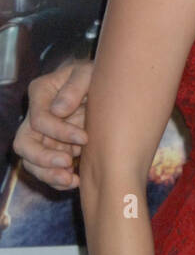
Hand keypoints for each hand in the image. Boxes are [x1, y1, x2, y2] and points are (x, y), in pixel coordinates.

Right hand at [13, 60, 92, 188]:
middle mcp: (36, 116)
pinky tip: (75, 182)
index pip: (39, 119)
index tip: (84, 138)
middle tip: (67, 164)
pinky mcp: (54, 149)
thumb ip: (75, 86)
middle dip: (43, 158)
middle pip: (24, 144)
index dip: (59, 132)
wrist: (109, 88)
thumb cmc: (96, 76)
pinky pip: (46, 170)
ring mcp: (43, 135)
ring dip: (48, 174)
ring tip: (71, 180)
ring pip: (32, 162)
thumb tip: (58, 110)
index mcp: (40, 93)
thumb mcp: (89, 72)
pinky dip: (57, 180)